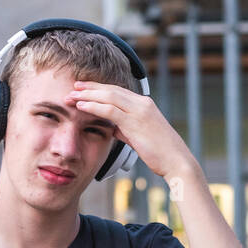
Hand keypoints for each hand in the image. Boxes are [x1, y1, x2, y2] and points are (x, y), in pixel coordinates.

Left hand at [67, 80, 196, 179]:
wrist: (176, 161)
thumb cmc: (160, 153)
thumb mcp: (140, 137)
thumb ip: (126, 129)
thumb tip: (114, 128)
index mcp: (144, 104)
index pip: (118, 91)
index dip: (100, 88)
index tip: (84, 88)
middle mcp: (142, 103)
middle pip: (111, 90)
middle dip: (91, 87)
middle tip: (73, 86)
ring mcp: (139, 111)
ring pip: (109, 96)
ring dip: (88, 95)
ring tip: (71, 95)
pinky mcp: (135, 122)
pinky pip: (110, 110)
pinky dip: (94, 106)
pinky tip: (81, 106)